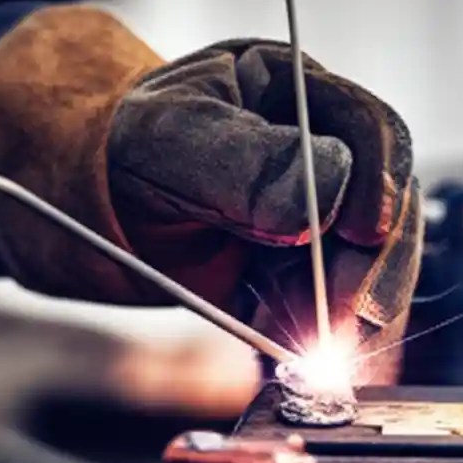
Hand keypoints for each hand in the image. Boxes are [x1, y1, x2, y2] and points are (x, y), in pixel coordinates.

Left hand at [0, 6, 421, 382]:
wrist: (77, 203)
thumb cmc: (114, 151)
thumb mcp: (165, 142)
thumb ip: (240, 162)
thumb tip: (322, 201)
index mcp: (292, 95)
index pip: (371, 132)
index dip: (379, 183)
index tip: (362, 231)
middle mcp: (316, 153)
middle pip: (385, 208)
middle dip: (376, 268)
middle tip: (350, 319)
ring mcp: (311, 218)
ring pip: (368, 267)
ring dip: (358, 316)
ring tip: (331, 354)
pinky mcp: (293, 275)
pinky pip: (331, 309)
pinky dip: (327, 342)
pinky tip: (312, 367)